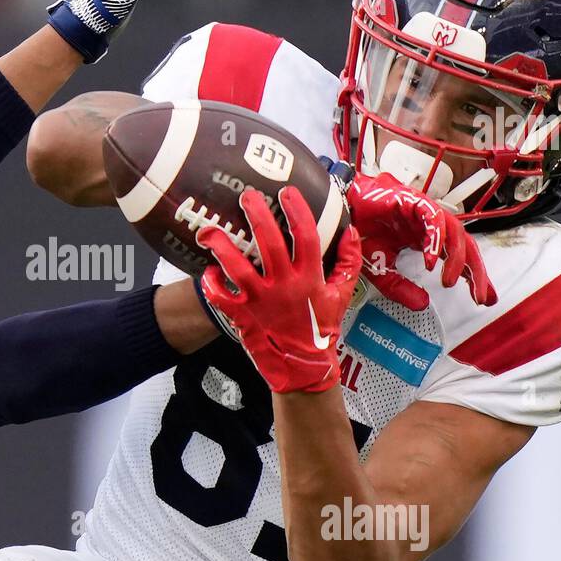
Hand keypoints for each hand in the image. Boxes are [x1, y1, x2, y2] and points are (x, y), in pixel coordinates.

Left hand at [197, 189, 361, 393]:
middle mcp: (285, 286)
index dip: (297, 211)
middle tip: (247, 196)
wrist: (302, 368)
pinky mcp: (242, 316)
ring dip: (222, 247)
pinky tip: (208, 270)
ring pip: (237, 267)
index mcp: (310, 278)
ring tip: (210, 231)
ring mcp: (261, 301)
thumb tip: (352, 231)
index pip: (306, 236)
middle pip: (269, 243)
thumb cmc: (321, 329)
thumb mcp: (342, 294)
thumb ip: (348, 261)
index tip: (287, 192)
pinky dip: (211, 283)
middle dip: (257, 215)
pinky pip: (220, 296)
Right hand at [347, 171, 495, 310]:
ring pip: (455, 233)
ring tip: (450, 281)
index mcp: (427, 239)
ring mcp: (425, 212)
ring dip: (456, 259)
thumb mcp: (381, 270)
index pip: (459, 257)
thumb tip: (422, 304)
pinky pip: (434, 219)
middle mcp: (431, 226)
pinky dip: (435, 239)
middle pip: (465, 247)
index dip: (474, 277)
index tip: (484, 298)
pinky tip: (431, 260)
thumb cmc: (360, 231)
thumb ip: (400, 288)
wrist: (340, 210)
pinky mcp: (415, 201)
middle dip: (476, 273)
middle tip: (480, 296)